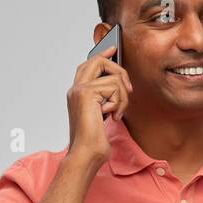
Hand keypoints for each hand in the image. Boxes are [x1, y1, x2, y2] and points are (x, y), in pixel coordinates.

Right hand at [66, 44, 132, 167]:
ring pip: (113, 77)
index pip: (88, 65)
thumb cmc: (93, 141)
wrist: (86, 154)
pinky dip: (119, 103)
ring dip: (123, 97)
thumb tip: (119, 84)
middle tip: (127, 90)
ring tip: (117, 113)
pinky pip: (114, 87)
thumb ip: (106, 98)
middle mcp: (75, 89)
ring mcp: (79, 90)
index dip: (101, 55)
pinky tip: (112, 116)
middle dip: (119, 72)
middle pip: (98, 61)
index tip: (113, 49)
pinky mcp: (86, 94)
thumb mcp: (102, 115)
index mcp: (77, 94)